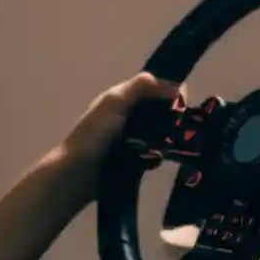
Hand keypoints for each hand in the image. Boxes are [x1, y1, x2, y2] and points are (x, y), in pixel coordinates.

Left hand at [57, 72, 183, 200]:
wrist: (75, 175)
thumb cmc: (93, 135)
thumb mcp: (115, 102)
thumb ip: (141, 86)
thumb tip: (175, 85)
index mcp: (121, 99)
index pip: (153, 88)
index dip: (169, 92)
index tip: (184, 103)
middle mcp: (126, 116)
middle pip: (159, 111)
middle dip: (171, 117)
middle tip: (182, 126)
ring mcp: (129, 139)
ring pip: (159, 133)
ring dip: (166, 137)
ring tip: (174, 144)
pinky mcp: (132, 160)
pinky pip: (154, 153)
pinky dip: (158, 154)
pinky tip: (160, 158)